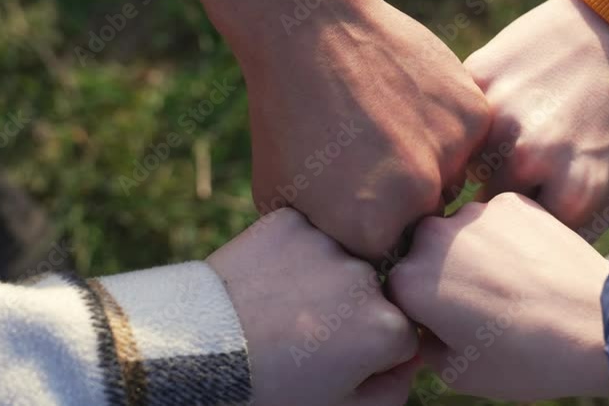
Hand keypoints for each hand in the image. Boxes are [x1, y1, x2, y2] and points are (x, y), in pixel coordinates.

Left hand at [187, 0, 489, 258]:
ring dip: (429, 165)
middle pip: (425, 223)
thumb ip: (320, 249)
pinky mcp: (473, 112)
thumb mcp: (280, 198)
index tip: (356, 196)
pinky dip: (446, 128)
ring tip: (384, 125)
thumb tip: (343, 284)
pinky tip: (407, 100)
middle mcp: (418, 197)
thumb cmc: (287, 117)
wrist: (310, 30)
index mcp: (369, 230)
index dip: (373, 231)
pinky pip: (468, 141)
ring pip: (452, 181)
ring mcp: (451, 152)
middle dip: (404, 202)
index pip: (390, 258)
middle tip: (371, 156)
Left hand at [206, 208, 418, 405]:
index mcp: (386, 327)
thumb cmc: (267, 390)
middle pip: (374, 292)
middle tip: (304, 334)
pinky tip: (267, 278)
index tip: (337, 359)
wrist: (195, 352)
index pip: (404, 332)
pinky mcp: (292, 221)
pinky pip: (305, 233)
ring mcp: (328, 243)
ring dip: (323, 276)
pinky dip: (292, 251)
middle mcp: (366, 278)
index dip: (372, 351)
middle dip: (349, 310)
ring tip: (282, 306)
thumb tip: (413, 358)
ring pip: (341, 258)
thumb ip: (391, 390)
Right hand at [389, 193, 608, 400]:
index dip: (420, 312)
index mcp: (408, 280)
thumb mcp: (459, 373)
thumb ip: (424, 345)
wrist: (597, 325)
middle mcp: (430, 235)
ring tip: (511, 286)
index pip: (397, 291)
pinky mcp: (511, 201)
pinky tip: (532, 265)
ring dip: (472, 253)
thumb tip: (425, 326)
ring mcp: (473, 212)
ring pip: (459, 233)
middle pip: (423, 254)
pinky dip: (506, 237)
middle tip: (481, 305)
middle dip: (441, 275)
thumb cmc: (526, 359)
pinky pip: (496, 219)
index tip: (449, 328)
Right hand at [463, 0, 608, 238]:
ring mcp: (500, 117)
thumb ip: (565, 231)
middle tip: (513, 173)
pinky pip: (455, 119)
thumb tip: (516, 264)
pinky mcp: (476, 79)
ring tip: (508, 135)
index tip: (525, 214)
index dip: (517, 230)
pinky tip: (497, 103)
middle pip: (482, 208)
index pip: (519, 242)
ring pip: (463, 164)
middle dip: (493, 198)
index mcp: (572, 195)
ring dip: (477, 157)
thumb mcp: (607, 186)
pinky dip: (467, 117)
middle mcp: (532, 159)